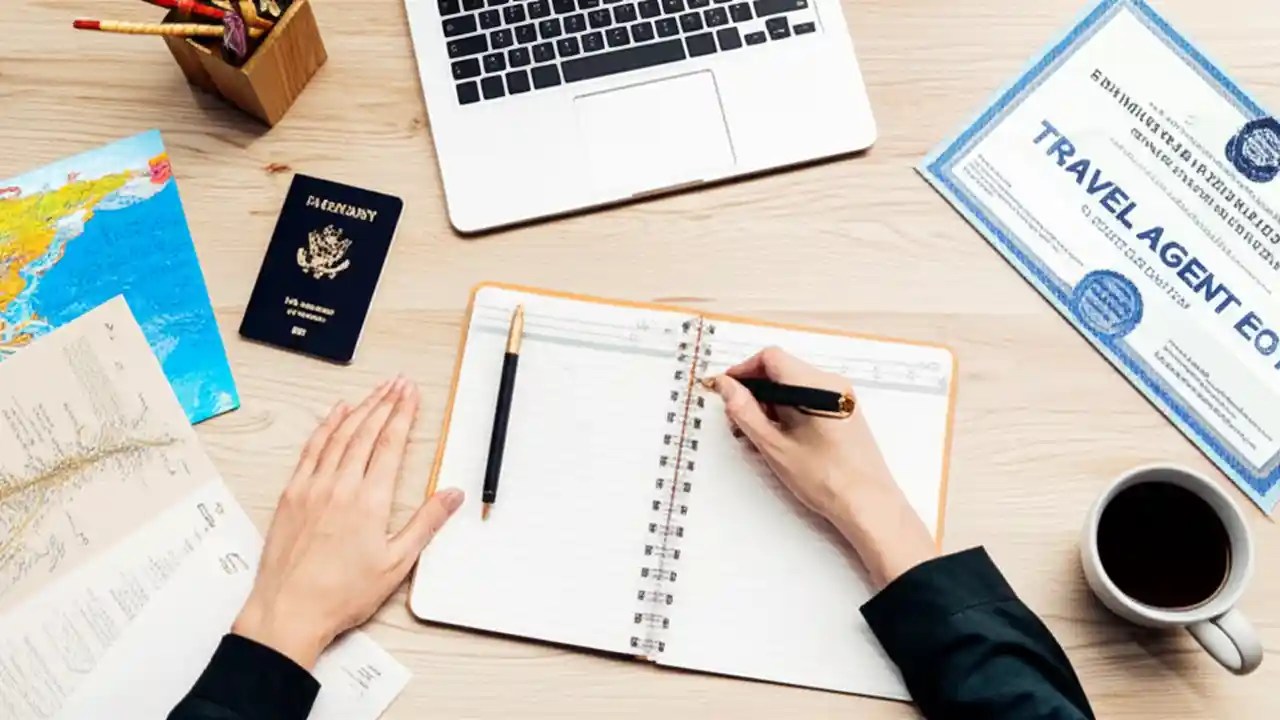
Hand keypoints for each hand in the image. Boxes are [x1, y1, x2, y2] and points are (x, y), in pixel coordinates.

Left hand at [232, 378, 465, 668]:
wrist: (289, 610)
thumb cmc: (341, 594)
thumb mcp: (397, 563)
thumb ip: (426, 523)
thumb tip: (451, 494)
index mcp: (370, 500)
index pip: (390, 444)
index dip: (403, 415)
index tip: (411, 395)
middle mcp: (340, 485)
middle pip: (366, 432)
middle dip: (386, 403)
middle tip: (399, 384)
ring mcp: (313, 487)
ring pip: (339, 435)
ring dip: (360, 409)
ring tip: (376, 391)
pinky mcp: (292, 494)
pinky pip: (311, 449)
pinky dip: (325, 427)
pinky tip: (335, 414)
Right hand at [711, 348, 936, 587]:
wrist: (868, 504)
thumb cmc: (828, 480)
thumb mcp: (775, 446)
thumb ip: (745, 412)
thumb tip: (726, 387)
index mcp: (816, 386)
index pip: (770, 358)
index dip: (743, 371)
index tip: (726, 390)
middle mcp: (832, 384)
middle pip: (782, 369)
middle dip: (755, 390)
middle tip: (738, 419)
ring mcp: (841, 396)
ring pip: (794, 385)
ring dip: (770, 402)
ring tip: (758, 434)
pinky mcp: (843, 410)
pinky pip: (808, 398)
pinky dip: (788, 410)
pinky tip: (780, 437)